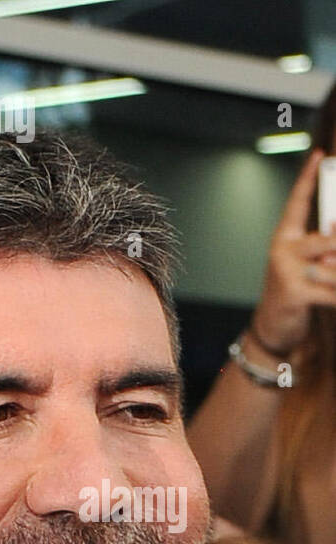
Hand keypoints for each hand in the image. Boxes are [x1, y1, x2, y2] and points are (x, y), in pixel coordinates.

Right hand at [251, 149, 335, 354]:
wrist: (272, 328)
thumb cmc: (295, 292)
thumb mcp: (310, 265)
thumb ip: (325, 247)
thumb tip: (334, 235)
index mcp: (285, 238)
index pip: (297, 203)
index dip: (307, 179)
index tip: (319, 156)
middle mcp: (282, 250)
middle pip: (329, 240)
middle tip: (330, 265)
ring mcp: (285, 271)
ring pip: (334, 266)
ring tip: (326, 287)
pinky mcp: (294, 293)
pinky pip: (332, 290)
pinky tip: (329, 300)